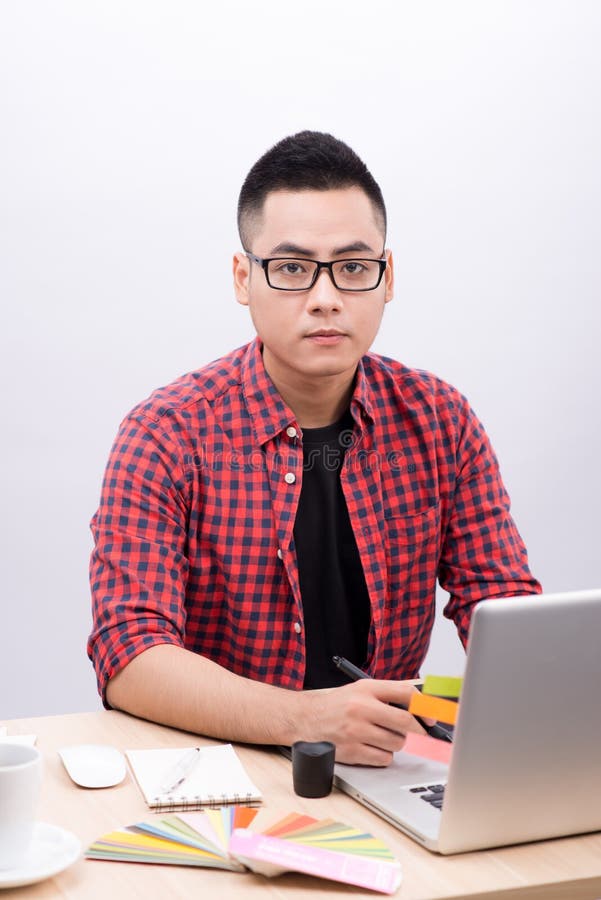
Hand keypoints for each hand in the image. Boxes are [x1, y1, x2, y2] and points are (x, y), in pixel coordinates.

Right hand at [297, 679, 430, 765]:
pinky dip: (383, 756)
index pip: (406, 693)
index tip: (431, 716)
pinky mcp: (352, 752)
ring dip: (396, 742)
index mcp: (366, 689)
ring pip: (397, 742)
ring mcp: (356, 731)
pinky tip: (372, 747)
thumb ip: (388, 693)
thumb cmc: (336, 705)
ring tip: (382, 735)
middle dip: (417, 728)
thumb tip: (422, 701)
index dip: (424, 706)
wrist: (304, 719)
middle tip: (417, 730)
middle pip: (406, 721)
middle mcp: (361, 708)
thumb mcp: (360, 690)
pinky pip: (384, 758)